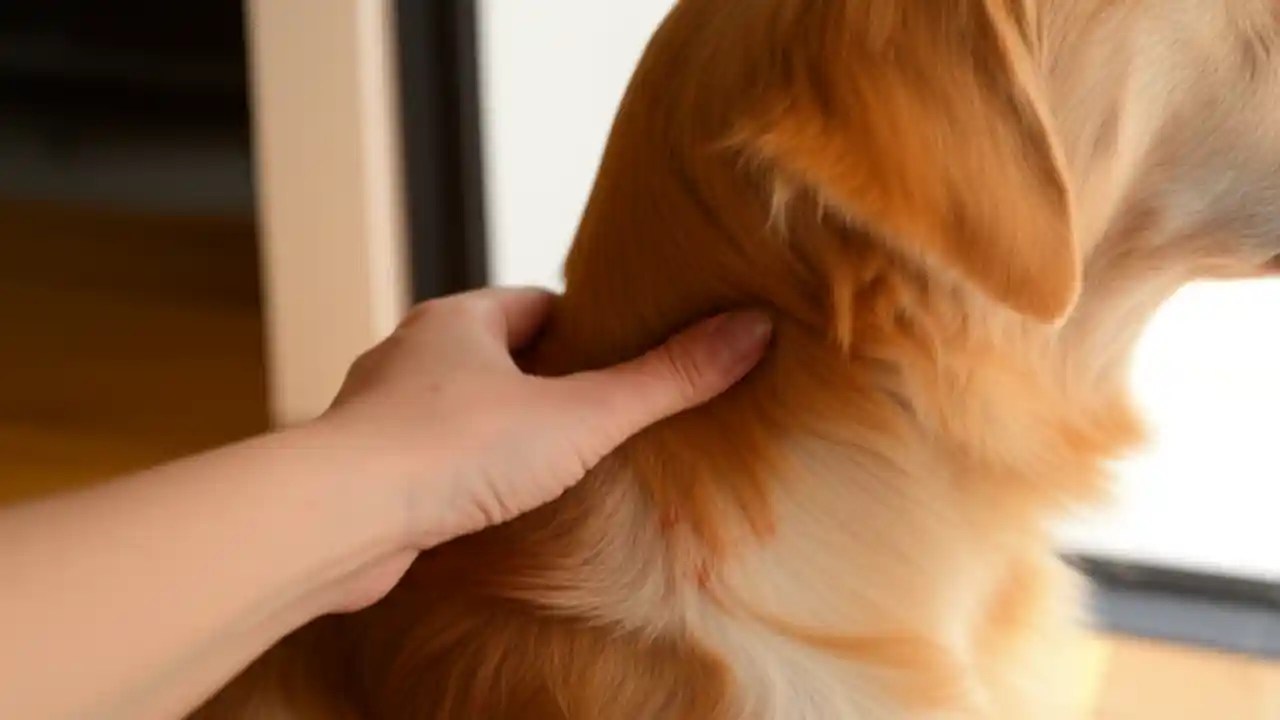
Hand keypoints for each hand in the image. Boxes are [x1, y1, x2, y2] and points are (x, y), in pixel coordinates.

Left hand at [312, 288, 770, 606]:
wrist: (339, 517)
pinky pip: (429, 458)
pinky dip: (463, 472)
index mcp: (458, 320)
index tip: (622, 350)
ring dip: (499, 427)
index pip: (535, 305)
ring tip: (551, 460)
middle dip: (544, 379)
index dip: (583, 325)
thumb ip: (663, 379)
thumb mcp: (579, 415)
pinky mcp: (367, 469)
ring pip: (458, 408)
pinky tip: (489, 503)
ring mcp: (383, 412)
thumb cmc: (452, 450)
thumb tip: (749, 330)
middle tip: (599, 410)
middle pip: (495, 355)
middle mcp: (412, 355)